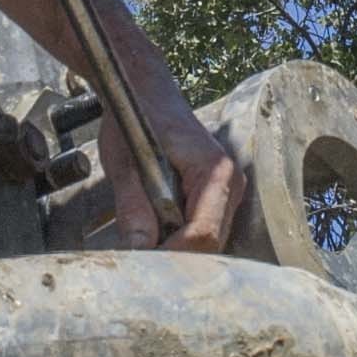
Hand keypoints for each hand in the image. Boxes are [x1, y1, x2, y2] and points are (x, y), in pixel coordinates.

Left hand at [107, 106, 249, 253]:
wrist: (145, 93)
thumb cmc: (136, 119)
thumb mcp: (125, 165)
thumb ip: (134, 207)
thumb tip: (140, 248)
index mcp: (214, 171)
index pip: (203, 234)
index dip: (171, 256)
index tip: (141, 264)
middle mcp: (231, 183)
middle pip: (210, 244)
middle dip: (174, 256)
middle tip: (137, 261)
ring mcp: (228, 191)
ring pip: (209, 242)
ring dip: (176, 248)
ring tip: (144, 244)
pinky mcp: (218, 197)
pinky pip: (203, 231)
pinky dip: (179, 238)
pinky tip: (156, 233)